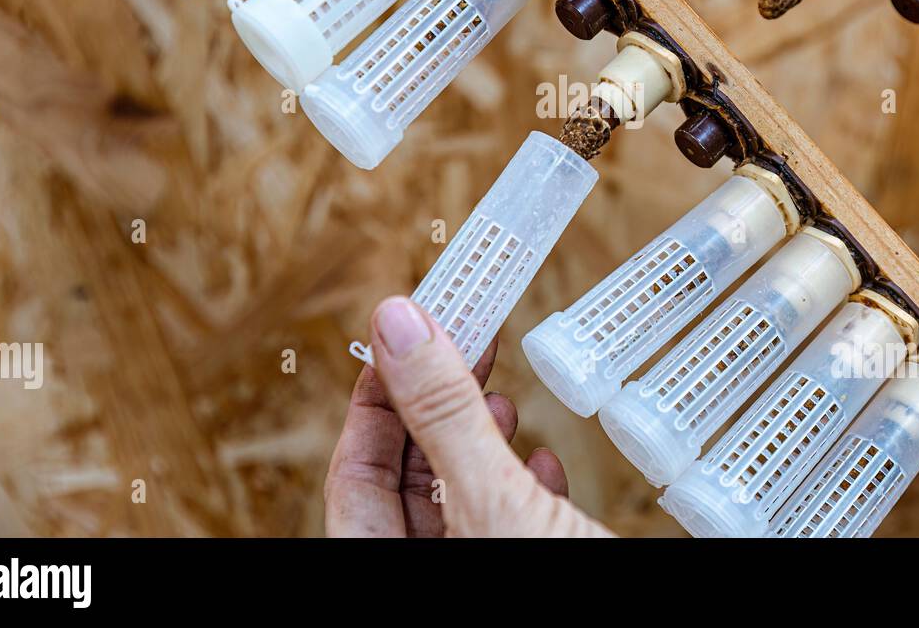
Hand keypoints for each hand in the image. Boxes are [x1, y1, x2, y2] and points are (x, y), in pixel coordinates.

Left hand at [325, 296, 614, 536]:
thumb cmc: (563, 592)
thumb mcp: (490, 497)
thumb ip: (443, 415)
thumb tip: (399, 326)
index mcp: (389, 561)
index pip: (354, 471)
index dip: (376, 396)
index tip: (402, 335)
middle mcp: (428, 565)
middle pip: (406, 477)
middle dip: (433, 407)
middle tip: (459, 343)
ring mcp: (481, 560)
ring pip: (458, 495)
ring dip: (477, 438)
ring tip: (498, 396)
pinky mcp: (530, 561)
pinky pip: (506, 518)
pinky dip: (519, 481)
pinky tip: (540, 457)